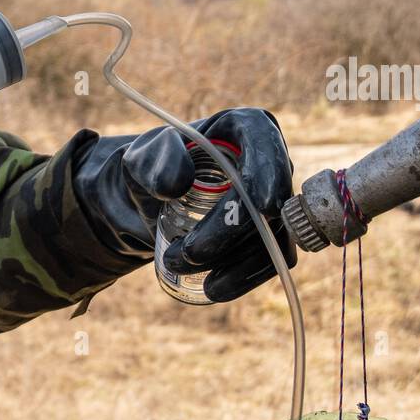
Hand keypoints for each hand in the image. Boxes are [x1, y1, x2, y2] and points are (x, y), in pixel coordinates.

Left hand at [74, 107, 295, 301]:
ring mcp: (275, 203)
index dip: (270, 177)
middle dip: (228, 233)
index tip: (261, 206)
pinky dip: (244, 279)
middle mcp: (272, 165)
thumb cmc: (154, 167)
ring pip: (273, 239)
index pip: (268, 150)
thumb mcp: (143, 156)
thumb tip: (178, 184)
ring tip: (181, 269)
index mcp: (249, 129)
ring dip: (232, 263)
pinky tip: (213, 289)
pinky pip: (271, 262)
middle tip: (184, 253)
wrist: (153, 199)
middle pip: (269, 203)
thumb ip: (155, 161)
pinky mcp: (270, 237)